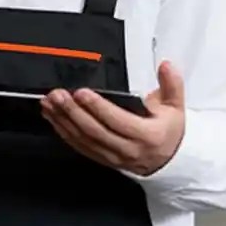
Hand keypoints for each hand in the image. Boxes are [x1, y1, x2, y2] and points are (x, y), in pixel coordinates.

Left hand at [41, 60, 185, 176]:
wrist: (168, 159)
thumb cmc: (168, 130)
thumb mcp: (175, 106)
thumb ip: (172, 84)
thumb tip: (166, 66)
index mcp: (147, 136)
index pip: (119, 121)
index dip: (98, 108)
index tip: (82, 93)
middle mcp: (128, 149)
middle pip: (95, 131)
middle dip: (73, 112)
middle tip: (58, 95)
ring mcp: (113, 157)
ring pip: (83, 139)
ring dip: (63, 121)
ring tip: (49, 103)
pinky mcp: (101, 159)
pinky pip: (79, 146)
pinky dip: (63, 131)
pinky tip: (52, 117)